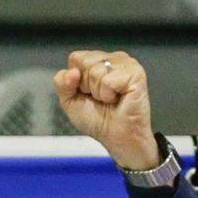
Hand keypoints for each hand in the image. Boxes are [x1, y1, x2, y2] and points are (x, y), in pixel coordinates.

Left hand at [54, 50, 158, 171]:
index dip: (76, 80)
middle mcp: (114, 59)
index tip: (88, 94)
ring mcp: (126, 64)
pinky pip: (108, 80)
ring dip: (99, 93)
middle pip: (84, 62)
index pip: (76, 58)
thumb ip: (61, 83)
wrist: (118, 139)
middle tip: (101, 98)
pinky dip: (108, 95)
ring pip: (96, 71)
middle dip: (87, 86)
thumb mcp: (69, 101)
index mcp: (99, 61)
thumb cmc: (99, 121)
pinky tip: (118, 100)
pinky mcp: (135, 74)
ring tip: (111, 100)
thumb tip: (72, 72)